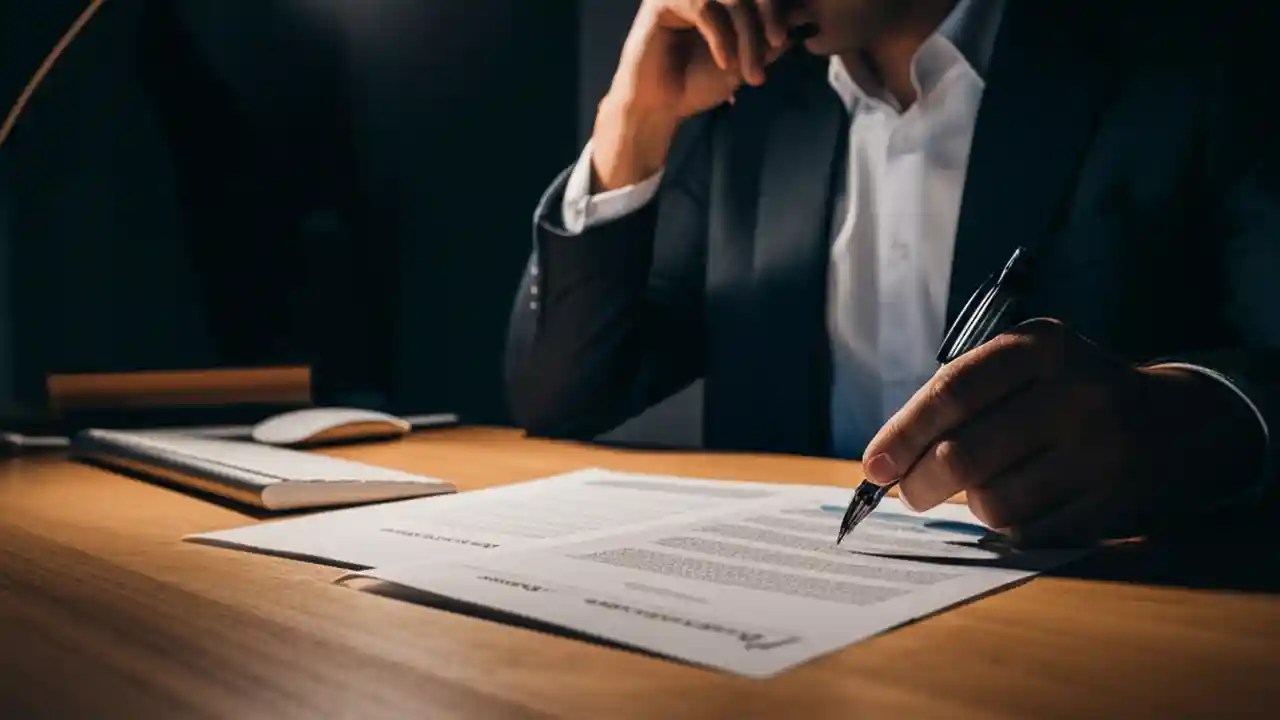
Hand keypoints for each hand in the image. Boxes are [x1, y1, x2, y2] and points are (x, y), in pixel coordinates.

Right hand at [591, 0, 791, 189]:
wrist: (658, 106)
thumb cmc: (697, 83)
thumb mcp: (746, 61)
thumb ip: (772, 40)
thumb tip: (806, 17)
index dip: (779, 8)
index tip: (788, 36)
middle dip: (769, 16)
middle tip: (778, 45)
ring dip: (748, 36)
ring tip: (751, 73)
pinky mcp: (664, 1)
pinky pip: (705, 8)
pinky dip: (721, 37)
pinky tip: (725, 63)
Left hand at [862, 319, 1266, 545]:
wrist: (1176, 422)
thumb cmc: (1066, 392)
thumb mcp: (1025, 365)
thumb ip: (959, 398)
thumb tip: (886, 462)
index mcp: (1043, 346)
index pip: (954, 391)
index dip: (904, 433)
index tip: (873, 467)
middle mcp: (1076, 394)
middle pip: (966, 456)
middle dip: (920, 483)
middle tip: (909, 492)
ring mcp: (1101, 452)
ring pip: (994, 502)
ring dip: (971, 503)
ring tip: (984, 485)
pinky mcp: (1114, 504)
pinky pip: (1029, 532)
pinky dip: (1008, 524)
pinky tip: (1023, 499)